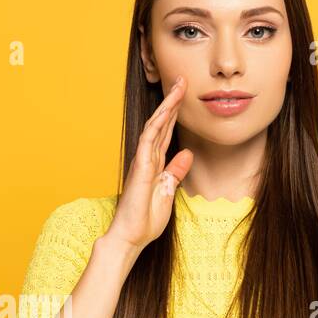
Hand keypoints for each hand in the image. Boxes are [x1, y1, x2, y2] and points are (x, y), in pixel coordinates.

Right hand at [104, 75, 193, 251]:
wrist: (131, 237)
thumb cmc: (145, 219)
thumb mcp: (168, 192)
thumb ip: (175, 172)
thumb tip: (187, 154)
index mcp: (155, 164)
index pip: (166, 132)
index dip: (176, 113)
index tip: (185, 95)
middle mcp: (148, 158)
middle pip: (161, 123)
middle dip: (172, 101)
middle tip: (183, 80)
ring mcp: (143, 161)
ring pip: (155, 125)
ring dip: (167, 105)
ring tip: (178, 86)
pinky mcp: (140, 167)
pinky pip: (149, 140)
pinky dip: (158, 123)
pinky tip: (167, 109)